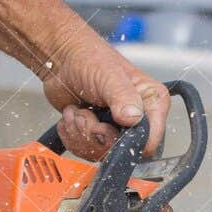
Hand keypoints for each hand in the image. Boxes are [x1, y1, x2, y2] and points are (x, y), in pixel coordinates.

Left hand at [41, 27, 169, 159]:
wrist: (60, 59)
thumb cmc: (89, 58)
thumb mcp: (109, 76)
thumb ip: (123, 96)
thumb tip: (133, 118)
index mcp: (151, 102)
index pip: (151, 139)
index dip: (128, 141)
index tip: (107, 126)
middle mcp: (137, 117)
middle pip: (123, 150)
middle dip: (97, 135)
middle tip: (86, 115)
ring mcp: (115, 127)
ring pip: (101, 153)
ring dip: (81, 134)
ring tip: (77, 111)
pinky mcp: (96, 134)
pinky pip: (85, 151)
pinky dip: (72, 136)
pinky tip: (72, 116)